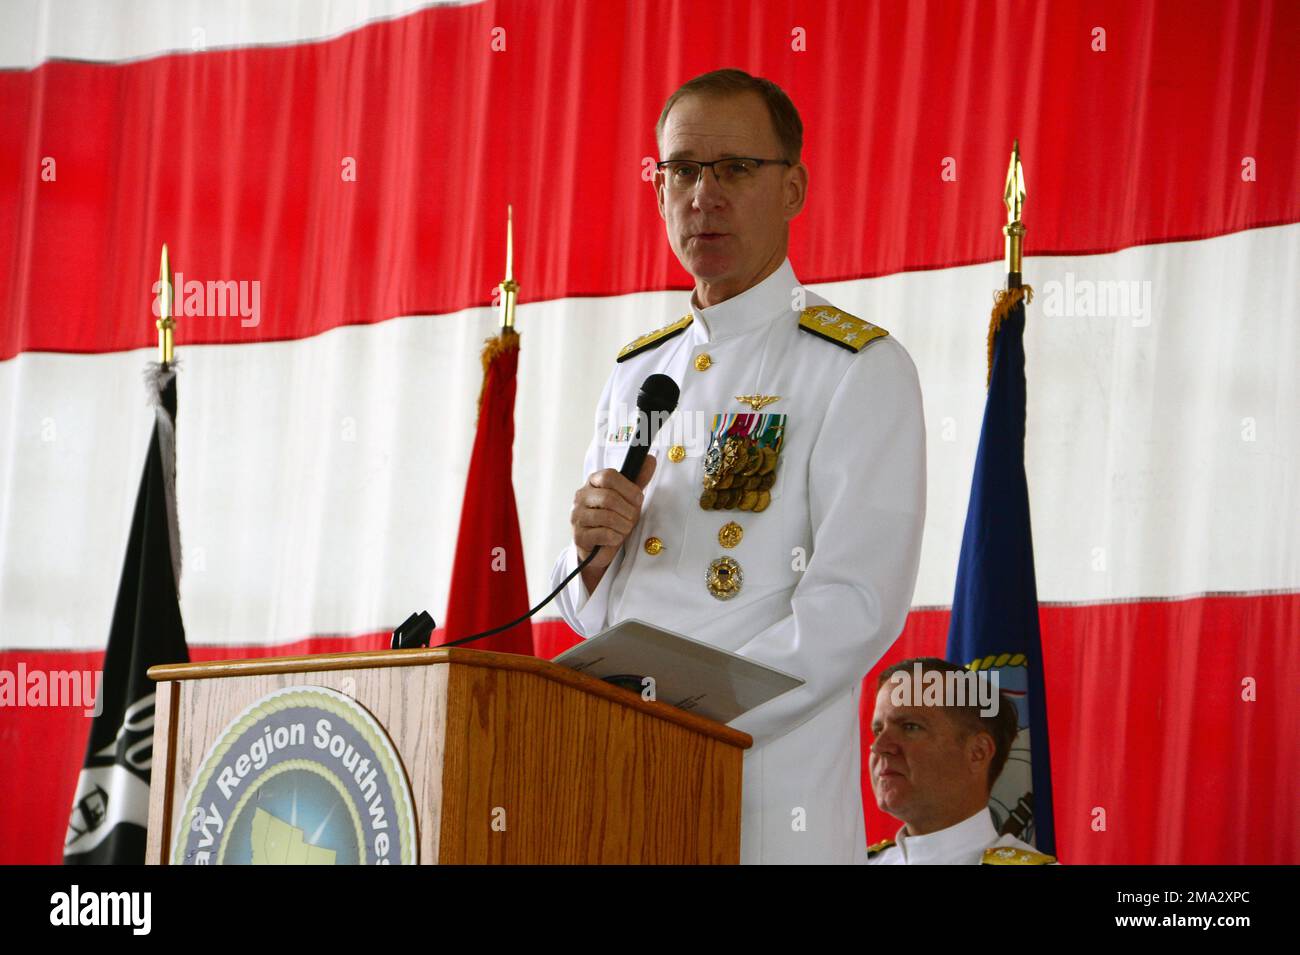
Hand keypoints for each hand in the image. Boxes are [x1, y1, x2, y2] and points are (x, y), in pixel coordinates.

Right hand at [571, 455, 656, 591]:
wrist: (600, 544)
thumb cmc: (613, 518)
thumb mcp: (627, 497)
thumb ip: (638, 480)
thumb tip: (650, 459)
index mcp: (593, 482)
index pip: (608, 476)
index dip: (628, 488)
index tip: (638, 499)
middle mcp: (581, 497)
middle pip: (609, 498)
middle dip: (628, 511)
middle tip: (632, 518)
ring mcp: (577, 516)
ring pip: (607, 517)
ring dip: (623, 526)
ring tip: (624, 529)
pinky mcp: (579, 536)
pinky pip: (604, 534)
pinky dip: (615, 538)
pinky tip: (615, 538)